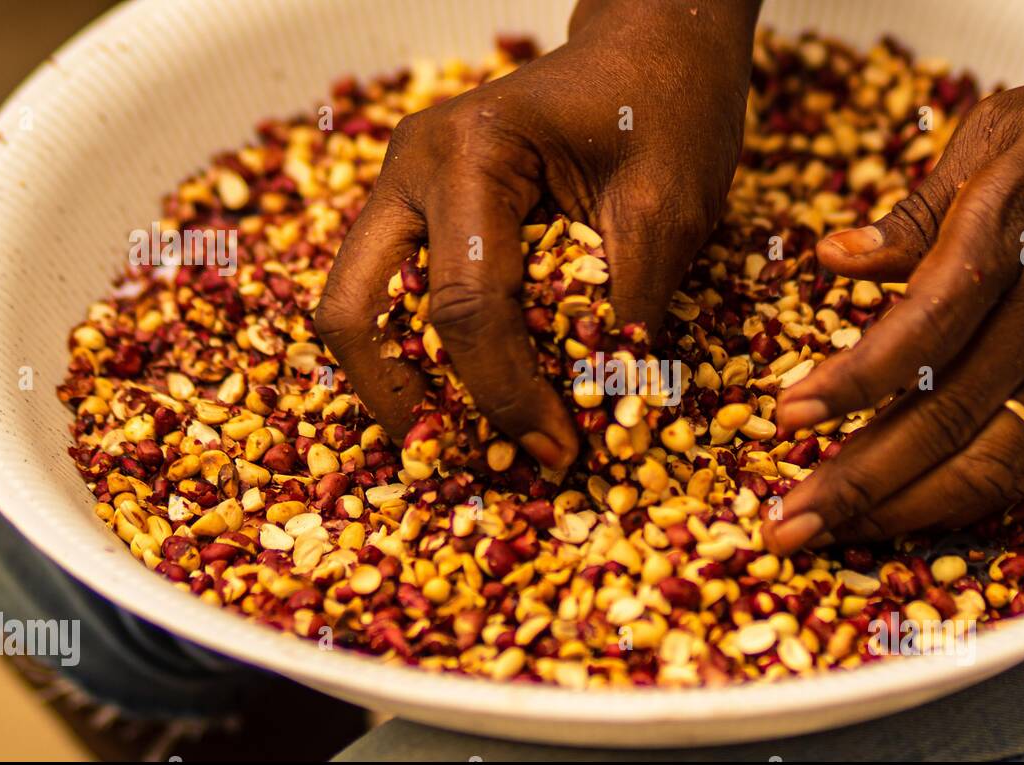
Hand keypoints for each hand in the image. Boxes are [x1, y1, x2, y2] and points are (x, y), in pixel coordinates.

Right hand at [315, 0, 757, 467]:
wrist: (657, 45)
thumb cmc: (669, 106)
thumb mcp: (669, 212)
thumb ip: (629, 314)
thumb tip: (602, 418)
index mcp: (470, 154)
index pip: (465, 307)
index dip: (507, 396)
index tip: (559, 450)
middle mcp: (412, 166)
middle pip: (354, 311)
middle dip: (401, 400)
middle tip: (460, 458)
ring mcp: (406, 184)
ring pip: (359, 305)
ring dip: (404, 379)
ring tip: (470, 435)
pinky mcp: (422, 205)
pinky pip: (398, 290)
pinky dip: (426, 348)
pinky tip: (478, 388)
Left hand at [765, 67, 1023, 551]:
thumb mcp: (1009, 127)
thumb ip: (918, 206)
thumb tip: (831, 258)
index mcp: (1012, 231)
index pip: (929, 322)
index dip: (860, 377)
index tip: (789, 412)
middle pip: (943, 416)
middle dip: (856, 480)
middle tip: (784, 525)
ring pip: (981, 461)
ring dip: (896, 511)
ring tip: (822, 536)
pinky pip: (1016, 464)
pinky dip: (952, 503)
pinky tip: (893, 520)